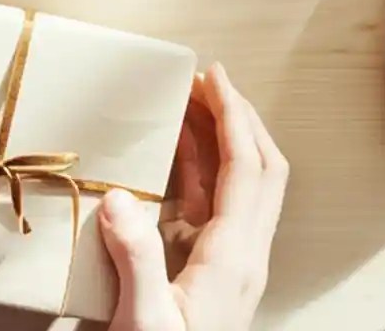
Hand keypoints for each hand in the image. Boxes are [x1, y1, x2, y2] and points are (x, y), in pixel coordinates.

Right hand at [100, 64, 288, 330]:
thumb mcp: (142, 320)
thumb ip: (135, 259)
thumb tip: (121, 197)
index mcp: (234, 258)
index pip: (248, 169)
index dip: (234, 117)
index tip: (214, 77)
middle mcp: (243, 254)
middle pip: (262, 168)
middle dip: (239, 117)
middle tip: (206, 80)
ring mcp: (231, 262)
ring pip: (244, 184)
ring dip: (224, 138)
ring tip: (191, 103)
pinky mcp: (212, 271)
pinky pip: (216, 205)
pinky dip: (203, 169)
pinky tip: (177, 156)